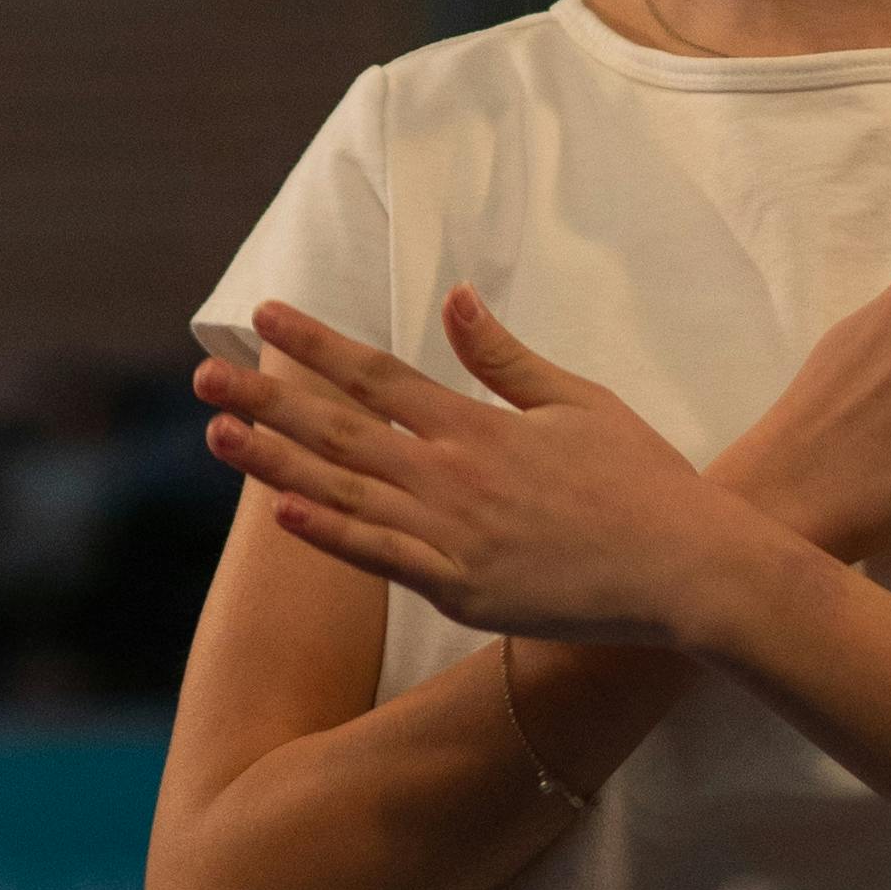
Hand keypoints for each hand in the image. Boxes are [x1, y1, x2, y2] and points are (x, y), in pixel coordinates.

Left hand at [197, 303, 741, 646]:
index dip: (316, 346)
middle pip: (341, 430)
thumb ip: (506, 357)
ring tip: (218, 436)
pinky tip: (281, 513)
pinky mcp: (462, 591)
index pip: (378, 374)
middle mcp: (453, 474)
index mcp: (479, 425)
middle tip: (204, 377)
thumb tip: (456, 299)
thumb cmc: (641, 480)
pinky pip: (382, 559)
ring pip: (345, 492)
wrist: (686, 565)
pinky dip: (330, 535)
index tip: (266, 316)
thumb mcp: (578, 400)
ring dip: (277, 463)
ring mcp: (453, 536)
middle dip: (268, 401)